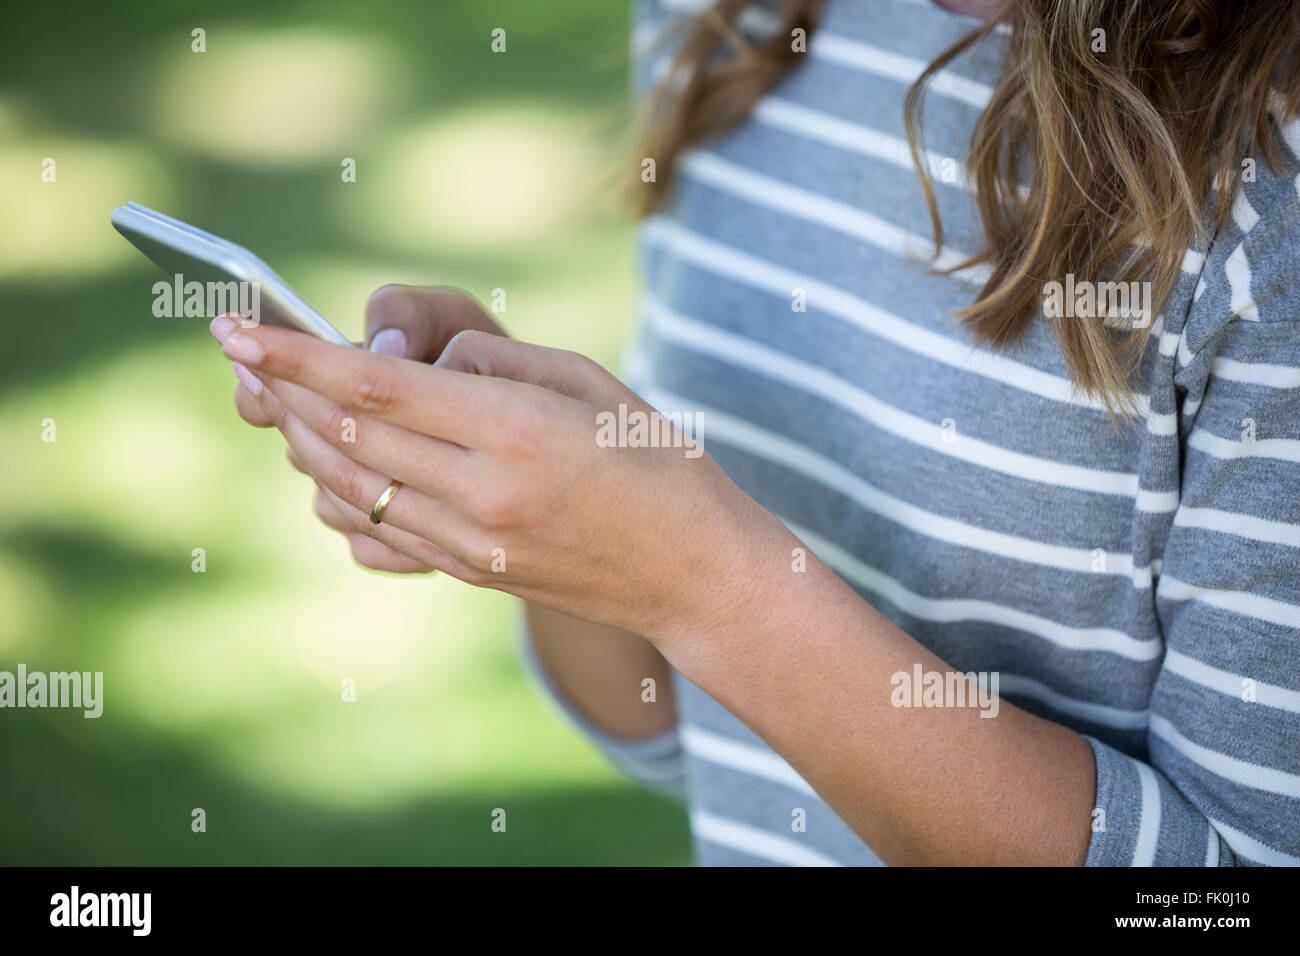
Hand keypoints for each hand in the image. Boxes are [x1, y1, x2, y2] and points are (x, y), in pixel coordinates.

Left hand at [212, 314, 792, 648]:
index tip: (237, 327)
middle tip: (238, 352)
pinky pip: (378, 531)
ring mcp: (470, 544)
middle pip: (349, 436)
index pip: (379, 386)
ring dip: (299, 441)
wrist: (693, 574)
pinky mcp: (468, 573)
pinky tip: (327, 463)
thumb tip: (425, 363)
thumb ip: (499, 362)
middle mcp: (481, 493)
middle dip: (281, 390)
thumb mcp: (591, 382)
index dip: (298, 355)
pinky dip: (338, 492)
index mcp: (516, 431)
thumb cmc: (657, 461)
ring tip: (272, 399)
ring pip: (350, 488)